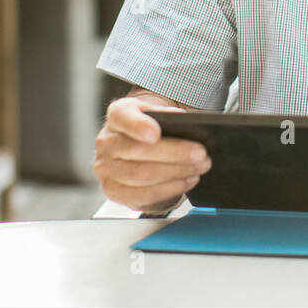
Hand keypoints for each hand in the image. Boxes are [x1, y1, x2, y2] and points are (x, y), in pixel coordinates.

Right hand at [93, 90, 210, 213]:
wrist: (138, 144)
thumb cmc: (151, 126)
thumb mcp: (157, 113)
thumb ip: (166, 114)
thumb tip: (182, 120)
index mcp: (117, 115)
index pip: (123, 117)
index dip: (138, 126)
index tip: (156, 133)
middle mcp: (106, 142)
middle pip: (138, 150)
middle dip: (175, 153)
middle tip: (200, 153)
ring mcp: (107, 169)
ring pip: (143, 175)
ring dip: (177, 172)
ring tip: (198, 167)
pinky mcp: (114, 191)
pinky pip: (144, 194)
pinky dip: (170, 189)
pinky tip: (186, 180)